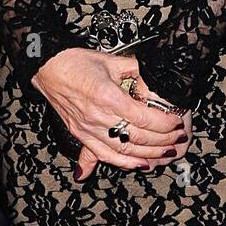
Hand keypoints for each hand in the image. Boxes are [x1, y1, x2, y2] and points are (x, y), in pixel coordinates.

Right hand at [30, 48, 191, 179]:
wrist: (48, 68)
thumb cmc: (78, 62)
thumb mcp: (112, 61)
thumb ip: (136, 74)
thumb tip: (154, 87)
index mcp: (107, 96)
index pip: (143, 117)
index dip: (164, 123)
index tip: (176, 122)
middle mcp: (97, 117)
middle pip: (137, 137)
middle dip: (162, 140)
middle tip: (178, 138)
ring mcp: (87, 129)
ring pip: (123, 150)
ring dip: (148, 154)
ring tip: (166, 152)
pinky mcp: (80, 135)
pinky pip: (104, 155)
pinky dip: (123, 162)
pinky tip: (139, 164)